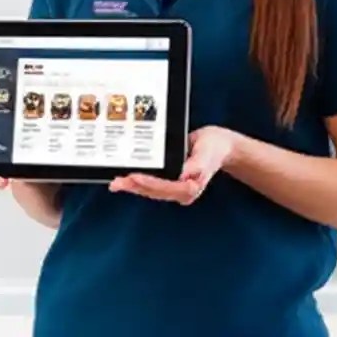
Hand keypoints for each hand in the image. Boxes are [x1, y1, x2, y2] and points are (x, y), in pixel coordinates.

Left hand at [109, 126, 238, 205]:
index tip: (134, 177)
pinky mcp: (170, 182)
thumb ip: (197, 165)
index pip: (166, 187)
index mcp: (192, 186)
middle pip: (155, 191)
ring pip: (150, 191)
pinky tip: (125, 179)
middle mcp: (183, 191)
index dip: (149, 183)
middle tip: (117, 182)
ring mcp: (176, 188)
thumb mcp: (207, 152)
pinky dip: (138, 183)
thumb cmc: (214, 147)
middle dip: (135, 187)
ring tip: (116, 183)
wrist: (220, 145)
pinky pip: (152, 185)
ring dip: (133, 187)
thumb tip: (184, 174)